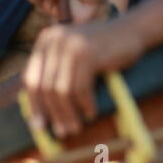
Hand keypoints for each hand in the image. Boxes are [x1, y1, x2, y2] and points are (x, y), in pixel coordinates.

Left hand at [23, 20, 142, 137]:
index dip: (34, 104)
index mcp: (45, 41)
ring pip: (61, 90)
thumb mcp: (71, 57)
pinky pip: (81, 88)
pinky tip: (90, 113)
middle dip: (52, 113)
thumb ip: (53, 74)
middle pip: (45, 86)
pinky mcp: (88, 53)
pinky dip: (85, 104)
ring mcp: (71, 45)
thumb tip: (38, 114)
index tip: (39, 126)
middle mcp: (54, 40)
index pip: (30, 78)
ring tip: (75, 128)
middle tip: (61, 132)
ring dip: (68, 113)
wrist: (133, 29)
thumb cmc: (101, 50)